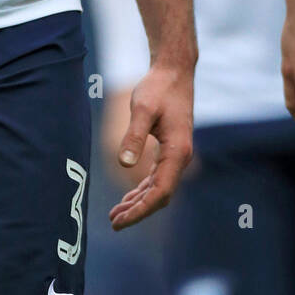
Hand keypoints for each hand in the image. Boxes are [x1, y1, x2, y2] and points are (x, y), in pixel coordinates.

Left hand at [108, 63, 193, 230]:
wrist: (174, 71)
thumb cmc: (158, 88)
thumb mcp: (142, 109)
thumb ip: (134, 137)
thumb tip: (125, 165)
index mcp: (177, 152)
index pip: (160, 192)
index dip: (141, 210)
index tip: (121, 221)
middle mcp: (180, 157)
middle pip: (160, 196)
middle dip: (138, 211)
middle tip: (113, 223)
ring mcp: (176, 154)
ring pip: (159, 189)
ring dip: (139, 202)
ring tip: (116, 215)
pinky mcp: (170, 149)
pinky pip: (157, 177)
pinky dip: (143, 189)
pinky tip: (129, 197)